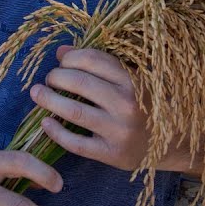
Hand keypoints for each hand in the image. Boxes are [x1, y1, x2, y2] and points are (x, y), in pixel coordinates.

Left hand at [31, 46, 185, 172]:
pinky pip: (75, 143)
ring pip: (73, 111)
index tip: (61, 63)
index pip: (92, 60)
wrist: (167, 143)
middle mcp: (128, 104)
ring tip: (37, 94)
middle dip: (55, 77)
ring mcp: (119, 130)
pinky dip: (55, 132)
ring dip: (48, 100)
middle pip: (79, 83)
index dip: (70, 58)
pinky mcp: (112, 154)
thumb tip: (61, 51)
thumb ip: (98, 64)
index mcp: (133, 80)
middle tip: (48, 79)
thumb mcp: (127, 81)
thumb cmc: (142, 105)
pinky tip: (45, 123)